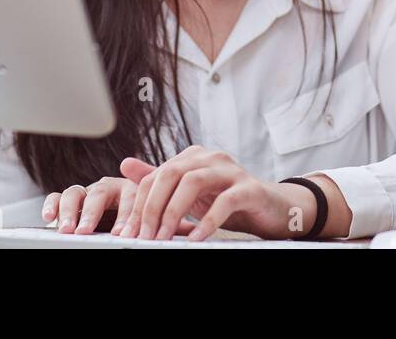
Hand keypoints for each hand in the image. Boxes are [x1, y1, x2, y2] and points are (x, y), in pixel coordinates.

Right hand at [42, 176, 194, 235]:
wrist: (128, 217)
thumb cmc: (146, 217)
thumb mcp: (158, 217)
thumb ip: (168, 219)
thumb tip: (191, 229)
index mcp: (132, 187)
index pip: (129, 194)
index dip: (125, 214)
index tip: (122, 233)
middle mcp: (108, 187)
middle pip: (99, 192)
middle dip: (92, 213)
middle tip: (87, 231)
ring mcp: (88, 192)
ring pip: (76, 193)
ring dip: (71, 211)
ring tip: (68, 229)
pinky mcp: (71, 201)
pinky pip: (57, 197)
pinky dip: (52, 204)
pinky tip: (50, 218)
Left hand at [114, 145, 323, 241]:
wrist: (271, 208)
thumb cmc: (228, 201)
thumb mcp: (190, 192)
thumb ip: (160, 179)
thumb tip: (125, 164)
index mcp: (193, 157)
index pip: (156, 176)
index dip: (139, 205)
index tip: (128, 233)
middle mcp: (211, 157)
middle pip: (171, 174)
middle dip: (152, 207)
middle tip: (143, 237)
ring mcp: (232, 171)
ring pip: (193, 181)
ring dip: (173, 212)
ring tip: (163, 238)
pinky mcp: (250, 188)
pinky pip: (225, 201)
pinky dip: (207, 221)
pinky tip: (196, 238)